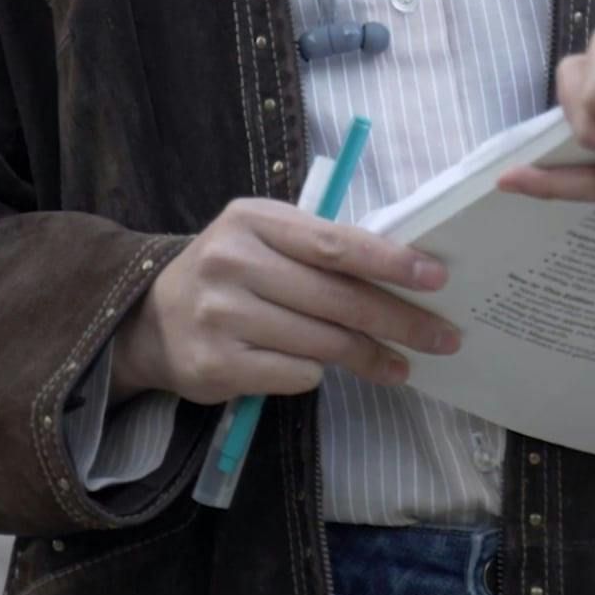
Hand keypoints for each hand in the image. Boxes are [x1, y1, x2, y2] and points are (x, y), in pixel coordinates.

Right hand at [110, 199, 458, 403]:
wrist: (152, 319)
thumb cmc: (231, 273)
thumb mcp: (264, 238)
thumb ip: (320, 247)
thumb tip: (405, 272)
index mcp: (252, 220)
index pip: (335, 243)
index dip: (390, 262)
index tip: (437, 278)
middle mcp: (232, 263)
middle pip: (337, 299)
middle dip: (399, 320)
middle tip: (443, 337)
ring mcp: (221, 316)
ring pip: (322, 342)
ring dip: (370, 357)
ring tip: (398, 365)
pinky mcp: (216, 364)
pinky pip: (295, 374)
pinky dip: (315, 373)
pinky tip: (319, 368)